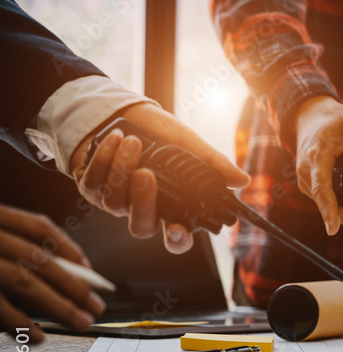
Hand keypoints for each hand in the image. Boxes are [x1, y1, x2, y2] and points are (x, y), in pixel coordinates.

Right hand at [0, 205, 106, 342]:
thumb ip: (11, 243)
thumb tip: (59, 270)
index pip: (38, 226)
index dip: (67, 248)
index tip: (89, 270)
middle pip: (41, 259)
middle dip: (75, 285)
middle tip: (96, 306)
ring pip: (26, 282)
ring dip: (59, 305)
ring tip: (81, 322)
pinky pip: (0, 306)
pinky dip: (21, 323)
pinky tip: (39, 335)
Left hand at [69, 102, 250, 253]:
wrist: (120, 110)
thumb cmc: (158, 131)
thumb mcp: (188, 143)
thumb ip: (213, 164)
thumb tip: (242, 182)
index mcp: (171, 205)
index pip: (176, 236)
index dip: (177, 240)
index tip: (177, 230)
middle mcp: (143, 208)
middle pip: (141, 226)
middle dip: (142, 202)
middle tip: (146, 174)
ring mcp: (115, 201)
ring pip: (115, 202)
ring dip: (122, 169)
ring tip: (132, 141)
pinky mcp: (91, 188)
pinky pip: (93, 184)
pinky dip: (103, 160)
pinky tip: (114, 140)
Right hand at [294, 96, 342, 234]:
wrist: (311, 117)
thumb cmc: (335, 121)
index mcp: (316, 157)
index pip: (321, 188)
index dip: (328, 209)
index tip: (333, 229)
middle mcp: (307, 174)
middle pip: (330, 206)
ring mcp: (308, 183)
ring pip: (332, 207)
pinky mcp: (313, 187)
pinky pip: (331, 202)